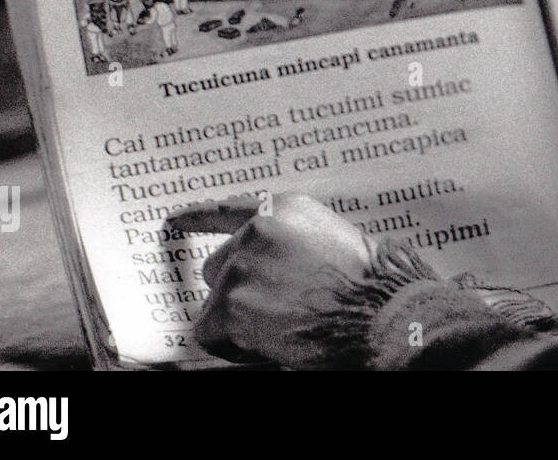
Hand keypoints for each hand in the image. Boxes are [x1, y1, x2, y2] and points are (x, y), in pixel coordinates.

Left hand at [167, 194, 374, 367]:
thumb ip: (298, 244)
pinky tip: (271, 344)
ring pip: (216, 305)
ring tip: (285, 329)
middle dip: (241, 294)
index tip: (175, 218)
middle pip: (219, 268)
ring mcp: (242, 265)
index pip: (230, 209)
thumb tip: (275, 266)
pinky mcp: (231, 304)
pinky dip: (233, 349)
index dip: (200, 216)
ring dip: (241, 322)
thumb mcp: (340, 244)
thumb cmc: (374, 287)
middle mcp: (259, 229)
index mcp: (289, 210)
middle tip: (281, 313)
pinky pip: (211, 335)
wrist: (382, 316)